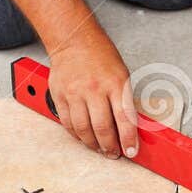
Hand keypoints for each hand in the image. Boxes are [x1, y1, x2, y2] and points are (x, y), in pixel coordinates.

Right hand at [45, 29, 138, 158]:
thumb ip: (124, 99)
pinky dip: (76, 135)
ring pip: (83, 130)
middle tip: (114, 153)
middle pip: (102, 128)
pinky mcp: (59, 96)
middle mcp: (95, 89)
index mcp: (115, 83)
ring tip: (100, 148)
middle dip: (110, 146)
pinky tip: (83, 137)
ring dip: (93, 144)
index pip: (125, 118)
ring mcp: (75, 93)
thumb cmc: (100, 55)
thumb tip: (130, 125)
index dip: (128, 139)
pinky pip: (67, 123)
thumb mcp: (122, 74)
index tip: (131, 151)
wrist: (74, 39)